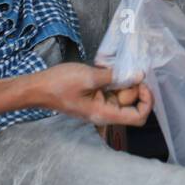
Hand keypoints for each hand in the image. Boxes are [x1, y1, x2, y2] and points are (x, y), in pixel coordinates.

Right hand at [33, 62, 153, 126]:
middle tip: (126, 69)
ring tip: (112, 67)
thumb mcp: (89, 77)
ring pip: (123, 95)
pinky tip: (107, 68)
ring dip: (123, 80)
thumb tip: (138, 75)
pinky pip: (113, 90)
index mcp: (104, 114)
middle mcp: (104, 112)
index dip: (146, 101)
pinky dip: (115, 79)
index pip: (138, 117)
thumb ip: (115, 77)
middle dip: (133, 86)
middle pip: (132, 104)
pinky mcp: (95, 96)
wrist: (38, 87)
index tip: (142, 83)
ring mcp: (100, 104)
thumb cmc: (59, 84)